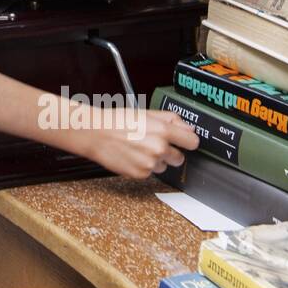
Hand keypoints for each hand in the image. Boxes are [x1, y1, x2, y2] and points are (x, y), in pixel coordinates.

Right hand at [82, 107, 199, 179]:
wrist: (95, 134)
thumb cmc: (117, 121)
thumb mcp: (146, 113)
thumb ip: (171, 119)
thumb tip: (188, 128)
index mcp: (163, 131)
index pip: (192, 142)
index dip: (187, 141)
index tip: (183, 141)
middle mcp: (159, 149)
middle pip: (180, 158)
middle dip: (170, 152)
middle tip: (154, 144)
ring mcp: (150, 163)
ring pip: (164, 166)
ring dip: (156, 160)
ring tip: (138, 148)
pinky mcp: (140, 174)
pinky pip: (150, 173)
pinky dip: (143, 166)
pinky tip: (132, 156)